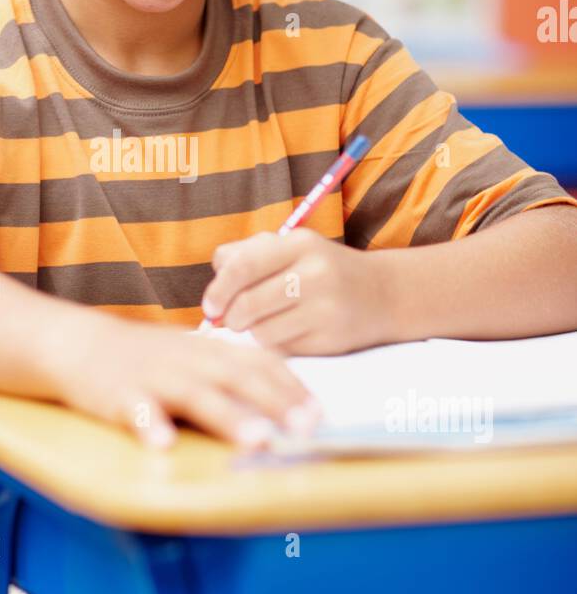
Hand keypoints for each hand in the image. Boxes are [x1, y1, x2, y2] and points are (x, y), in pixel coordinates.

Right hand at [52, 311, 320, 448]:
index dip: (292, 387)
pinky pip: (136, 410)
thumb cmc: (145, 359)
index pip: (260, 363)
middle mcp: (189, 361)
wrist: (79, 345)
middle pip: (238, 379)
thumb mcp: (192, 358)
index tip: (321, 413)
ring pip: (195, 395)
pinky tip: (163, 444)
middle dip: (275, 403)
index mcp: (209, 352)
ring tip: (256, 440)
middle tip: (307, 429)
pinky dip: (150, 425)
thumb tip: (284, 405)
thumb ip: (231, 376)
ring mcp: (154, 377)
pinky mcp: (119, 395)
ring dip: (228, 417)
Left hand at [201, 230, 390, 355]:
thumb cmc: (320, 270)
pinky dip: (274, 345)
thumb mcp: (291, 249)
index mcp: (299, 244)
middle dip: (231, 318)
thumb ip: (246, 256)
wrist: (383, 294)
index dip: (218, 289)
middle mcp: (315, 274)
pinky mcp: (331, 339)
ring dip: (252, 333)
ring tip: (263, 323)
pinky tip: (287, 333)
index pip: (242, 266)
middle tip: (232, 320)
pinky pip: (282, 349)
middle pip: (248, 304)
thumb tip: (212, 294)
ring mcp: (325, 308)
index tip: (210, 306)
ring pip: (261, 332)